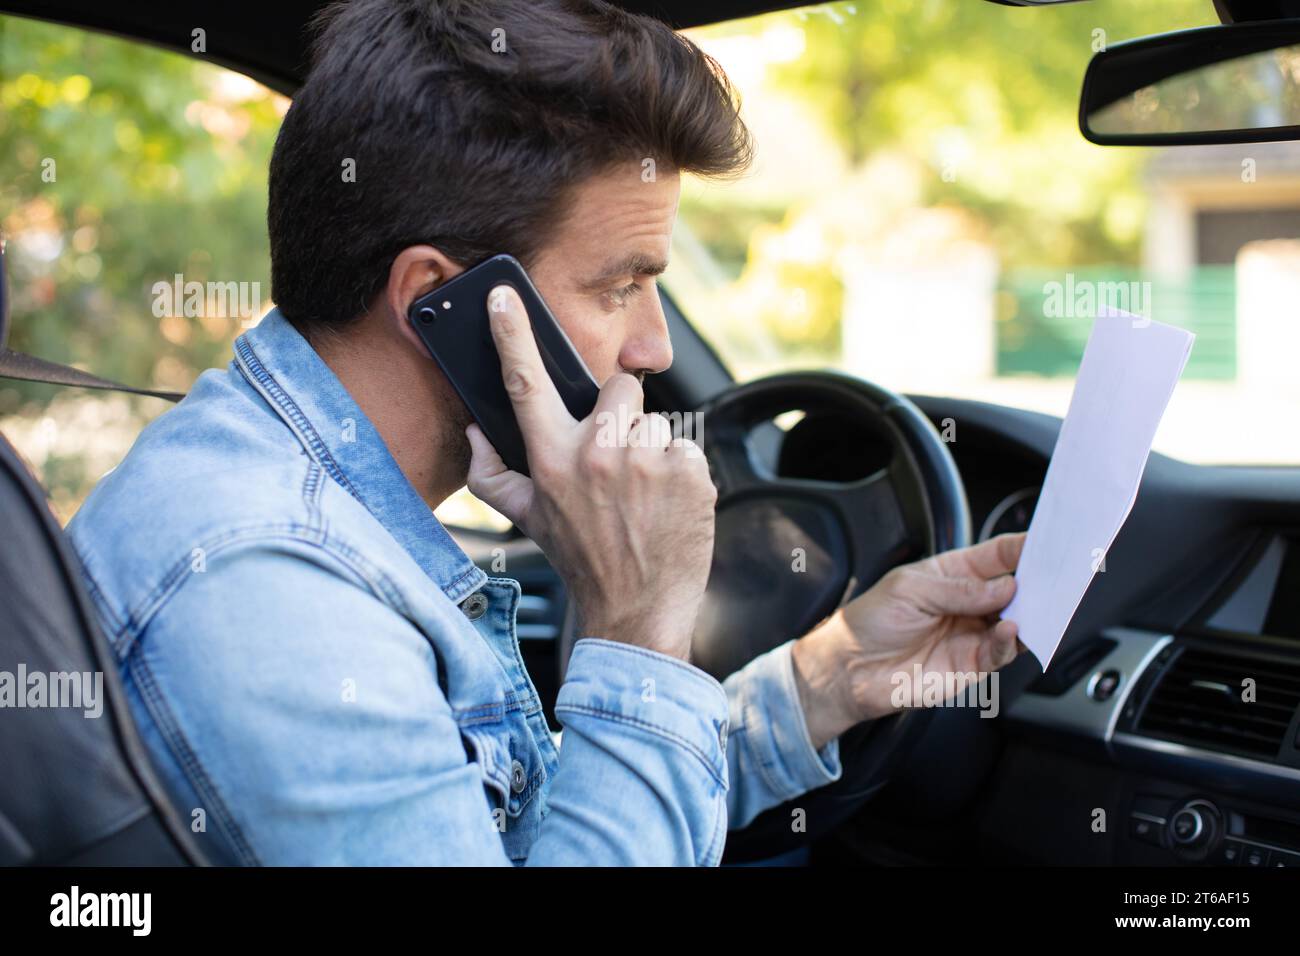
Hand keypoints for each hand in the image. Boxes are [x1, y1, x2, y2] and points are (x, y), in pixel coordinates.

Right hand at [465, 285, 715, 660]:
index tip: (504, 296)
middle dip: (621, 417)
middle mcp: (597, 453)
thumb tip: (474, 432)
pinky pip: (687, 446)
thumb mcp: (529, 520)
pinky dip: (682, 472)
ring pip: (655, 422)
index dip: (512, 333)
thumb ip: (493, 474)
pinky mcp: (690, 470)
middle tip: (618, 465)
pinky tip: (668, 504)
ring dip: (652, 451)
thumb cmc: (582, 560)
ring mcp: (647, 460)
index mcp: (553, 459)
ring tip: (643, 495)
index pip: (526, 383)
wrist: (637, 610)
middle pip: (619, 390)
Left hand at [791, 532, 1025, 747]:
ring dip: (1031, 614)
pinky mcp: (972, 664)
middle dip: (1038, 582)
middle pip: (1017, 589)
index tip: (1048, 543)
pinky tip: (1009, 631)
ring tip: (1036, 605)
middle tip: (1056, 577)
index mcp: (954, 573)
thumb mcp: (909, 589)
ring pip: (1018, 622)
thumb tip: (1005, 587)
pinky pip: (1002, 652)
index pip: (998, 556)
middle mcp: (970, 603)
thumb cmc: (870, 621)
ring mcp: (973, 633)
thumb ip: (957, 589)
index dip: (1024, 549)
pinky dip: (1010, 642)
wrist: (849, 669)